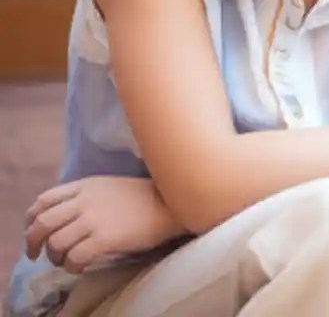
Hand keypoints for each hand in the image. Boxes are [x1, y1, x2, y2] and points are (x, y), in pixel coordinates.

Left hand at [25, 176, 186, 273]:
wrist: (173, 203)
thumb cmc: (144, 197)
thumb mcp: (109, 187)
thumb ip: (84, 196)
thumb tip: (62, 217)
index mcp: (84, 186)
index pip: (43, 201)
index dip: (31, 220)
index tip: (33, 232)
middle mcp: (84, 201)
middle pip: (42, 223)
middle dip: (33, 243)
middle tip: (37, 254)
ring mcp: (94, 219)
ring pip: (55, 243)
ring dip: (55, 257)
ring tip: (65, 261)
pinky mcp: (105, 238)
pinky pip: (74, 258)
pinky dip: (71, 266)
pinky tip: (79, 267)